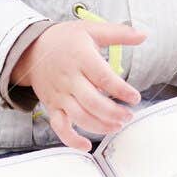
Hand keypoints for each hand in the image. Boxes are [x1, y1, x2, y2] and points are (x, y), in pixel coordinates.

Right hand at [12, 19, 144, 150]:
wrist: (31, 49)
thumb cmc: (65, 39)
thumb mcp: (91, 29)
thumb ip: (119, 33)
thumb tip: (144, 35)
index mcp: (81, 57)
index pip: (104, 78)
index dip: (121, 90)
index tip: (135, 97)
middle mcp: (69, 78)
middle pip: (93, 102)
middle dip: (114, 113)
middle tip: (129, 116)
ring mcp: (59, 94)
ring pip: (80, 116)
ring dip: (101, 126)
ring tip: (117, 126)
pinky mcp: (52, 106)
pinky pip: (59, 127)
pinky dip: (71, 140)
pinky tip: (86, 146)